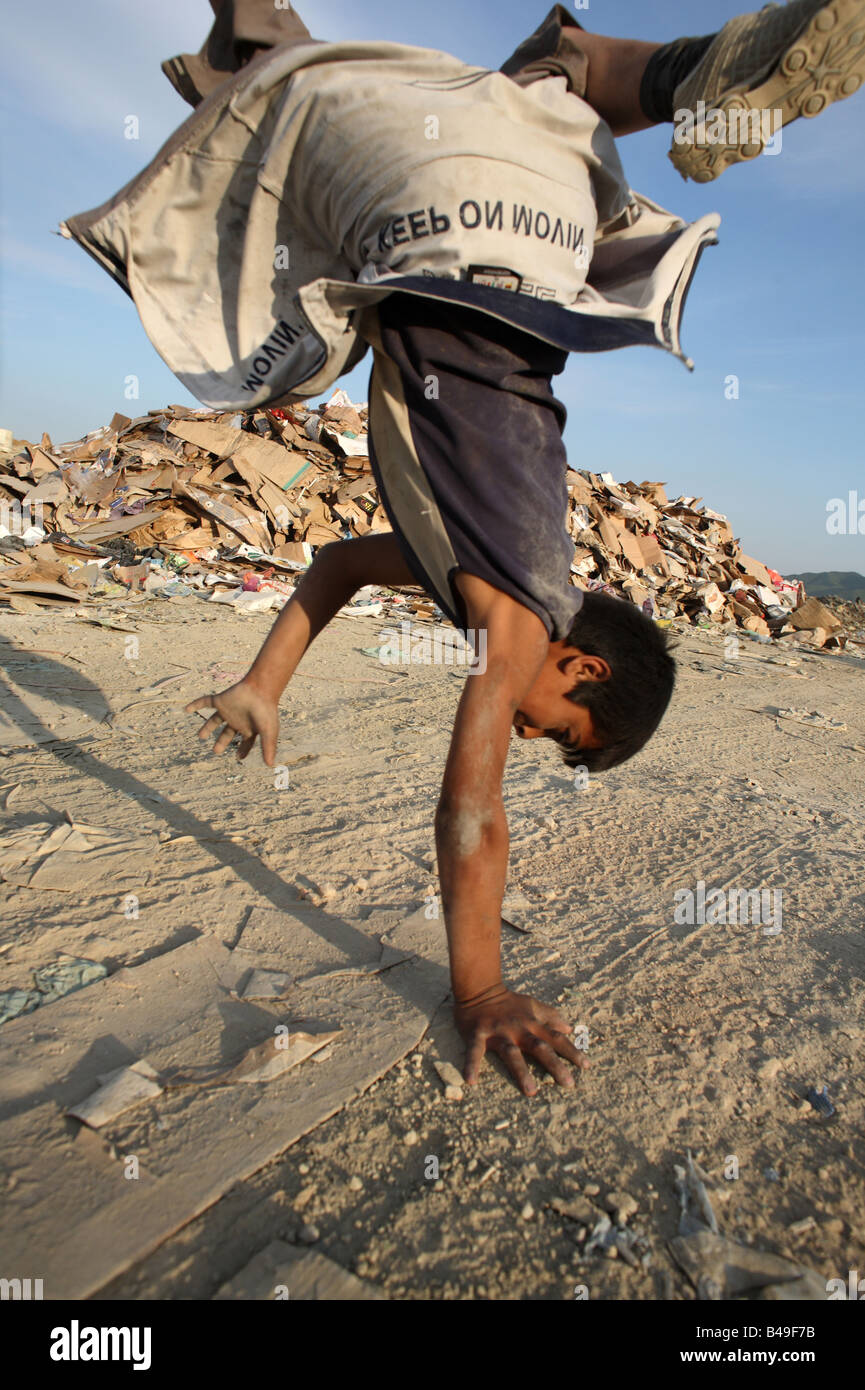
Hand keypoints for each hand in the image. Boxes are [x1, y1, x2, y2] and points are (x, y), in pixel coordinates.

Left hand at [185, 680, 278, 763]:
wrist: (260, 689)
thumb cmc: (266, 711)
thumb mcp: (268, 732)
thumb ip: (268, 748)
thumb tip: (270, 766)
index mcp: (249, 728)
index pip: (245, 743)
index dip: (243, 750)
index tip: (238, 757)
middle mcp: (237, 720)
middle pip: (227, 734)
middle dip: (221, 742)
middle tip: (215, 751)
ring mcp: (228, 711)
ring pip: (215, 720)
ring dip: (207, 728)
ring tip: (200, 736)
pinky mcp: (220, 701)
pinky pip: (205, 702)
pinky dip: (195, 705)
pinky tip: (185, 709)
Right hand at [455, 986, 587, 1096]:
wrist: (479, 988)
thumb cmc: (507, 1001)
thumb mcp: (531, 1005)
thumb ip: (550, 1016)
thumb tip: (569, 1027)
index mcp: (532, 1023)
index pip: (556, 1038)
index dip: (571, 1051)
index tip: (586, 1066)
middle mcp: (518, 1029)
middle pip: (539, 1048)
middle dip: (554, 1065)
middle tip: (568, 1084)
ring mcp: (498, 1032)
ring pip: (512, 1053)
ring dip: (521, 1072)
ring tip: (531, 1091)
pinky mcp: (477, 1034)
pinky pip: (474, 1051)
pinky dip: (471, 1065)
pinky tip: (471, 1081)